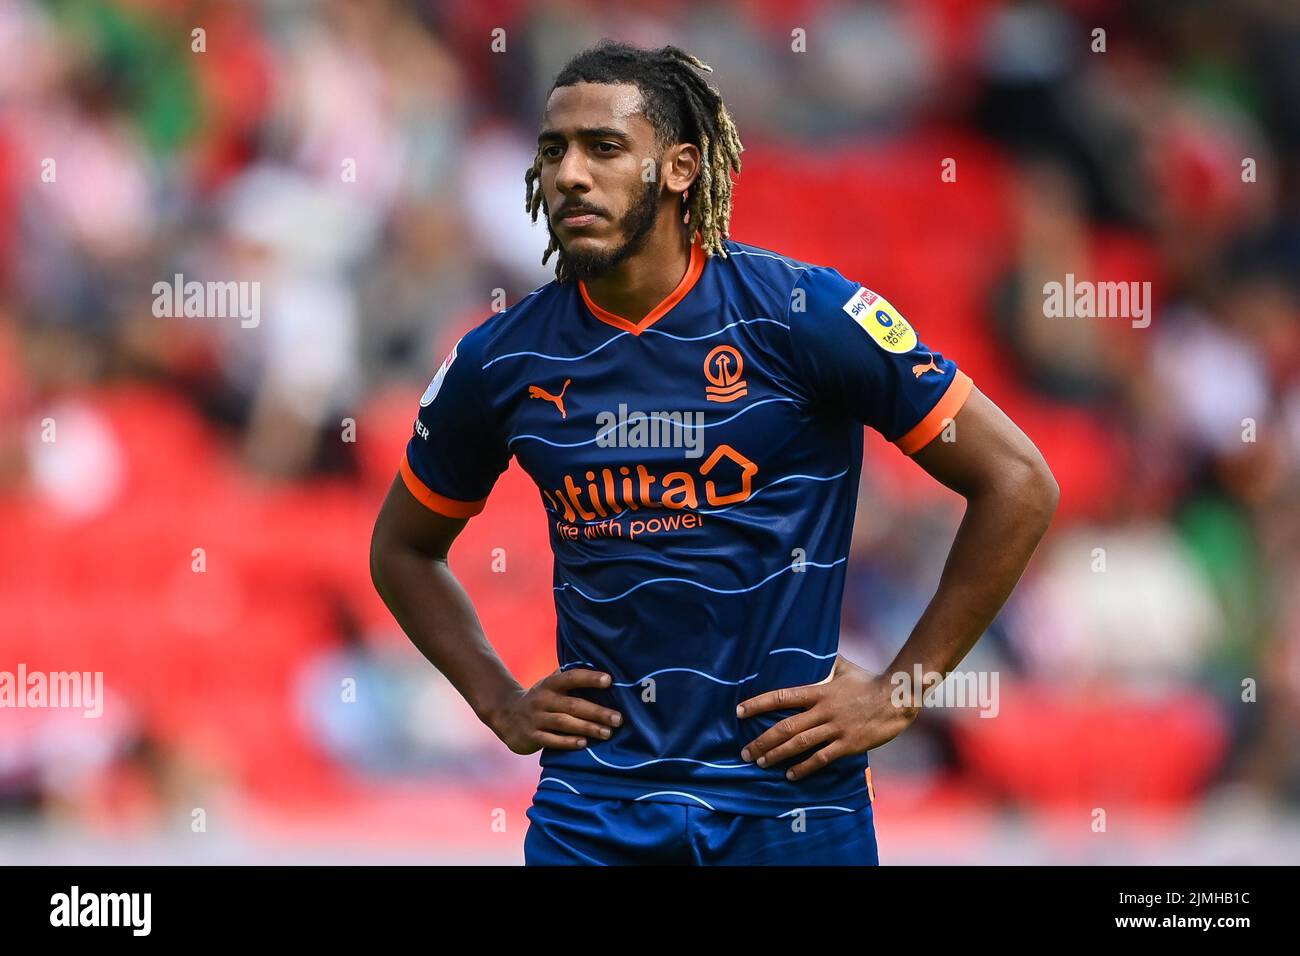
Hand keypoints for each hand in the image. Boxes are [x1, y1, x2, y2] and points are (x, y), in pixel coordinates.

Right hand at [484, 668, 622, 754]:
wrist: (505, 714)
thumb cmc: (540, 698)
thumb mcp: (550, 684)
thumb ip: (569, 678)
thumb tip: (600, 667)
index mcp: (550, 684)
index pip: (571, 677)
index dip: (589, 678)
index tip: (609, 680)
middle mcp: (543, 699)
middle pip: (573, 704)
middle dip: (597, 712)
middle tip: (619, 718)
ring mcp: (535, 718)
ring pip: (564, 723)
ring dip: (587, 728)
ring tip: (607, 733)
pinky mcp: (531, 736)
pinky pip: (552, 740)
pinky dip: (568, 742)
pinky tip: (584, 744)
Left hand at [736, 654, 917, 780]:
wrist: (897, 698)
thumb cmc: (871, 682)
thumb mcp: (845, 668)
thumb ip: (828, 663)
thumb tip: (816, 650)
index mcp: (819, 691)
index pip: (781, 696)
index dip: (758, 704)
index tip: (738, 712)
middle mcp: (822, 710)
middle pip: (785, 726)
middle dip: (762, 740)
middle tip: (745, 752)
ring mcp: (835, 728)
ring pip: (799, 744)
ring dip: (776, 755)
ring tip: (760, 763)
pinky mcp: (848, 744)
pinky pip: (821, 758)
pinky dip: (804, 768)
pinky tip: (791, 775)